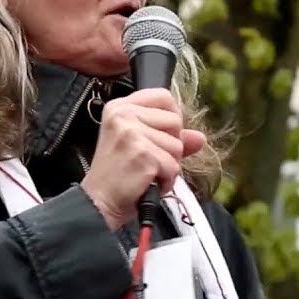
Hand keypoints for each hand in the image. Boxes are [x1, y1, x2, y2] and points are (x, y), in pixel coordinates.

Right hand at [81, 88, 205, 229]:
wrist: (99, 202)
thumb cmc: (117, 175)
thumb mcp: (140, 146)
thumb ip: (170, 136)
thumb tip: (200, 137)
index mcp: (120, 107)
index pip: (163, 96)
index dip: (172, 117)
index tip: (162, 136)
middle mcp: (123, 115)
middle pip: (175, 121)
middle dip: (171, 146)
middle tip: (149, 160)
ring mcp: (132, 133)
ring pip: (177, 145)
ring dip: (169, 165)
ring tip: (146, 172)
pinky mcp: (143, 154)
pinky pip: (174, 166)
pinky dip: (166, 180)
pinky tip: (147, 182)